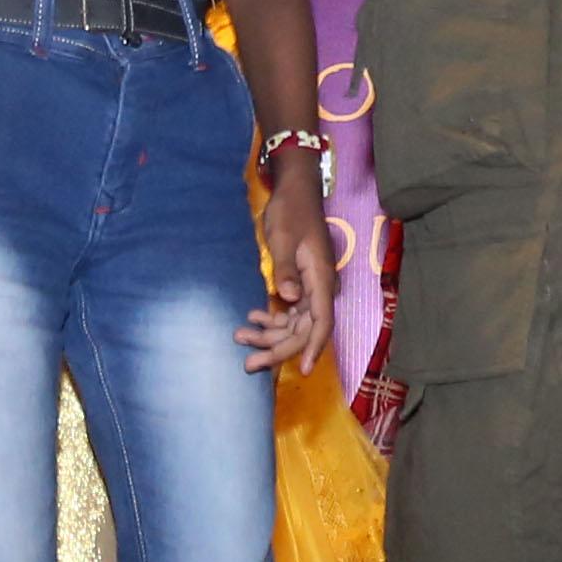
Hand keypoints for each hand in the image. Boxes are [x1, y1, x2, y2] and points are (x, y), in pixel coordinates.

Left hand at [243, 144, 338, 372]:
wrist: (295, 191)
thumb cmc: (291, 212)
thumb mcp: (284, 238)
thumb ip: (286, 269)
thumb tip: (288, 298)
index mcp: (321, 279)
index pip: (321, 322)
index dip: (312, 348)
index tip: (302, 370)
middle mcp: (320, 288)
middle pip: (304, 329)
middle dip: (278, 348)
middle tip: (248, 362)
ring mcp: (310, 287)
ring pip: (293, 323)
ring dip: (269, 334)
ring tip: (240, 338)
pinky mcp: (300, 283)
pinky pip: (289, 311)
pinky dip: (272, 318)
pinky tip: (252, 318)